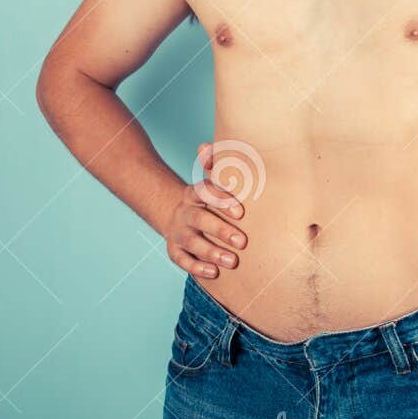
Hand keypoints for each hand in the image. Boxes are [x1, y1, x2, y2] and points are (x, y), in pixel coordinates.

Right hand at [161, 142, 246, 278]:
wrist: (181, 217)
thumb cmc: (209, 200)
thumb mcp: (214, 182)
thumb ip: (214, 164)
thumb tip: (204, 146)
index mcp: (195, 194)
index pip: (204, 192)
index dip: (220, 200)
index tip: (241, 212)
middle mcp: (185, 212)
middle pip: (199, 219)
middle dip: (220, 230)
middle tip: (243, 241)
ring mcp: (178, 232)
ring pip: (191, 242)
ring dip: (212, 251)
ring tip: (233, 261)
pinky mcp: (175, 250)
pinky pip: (182, 260)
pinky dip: (197, 267)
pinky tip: (214, 272)